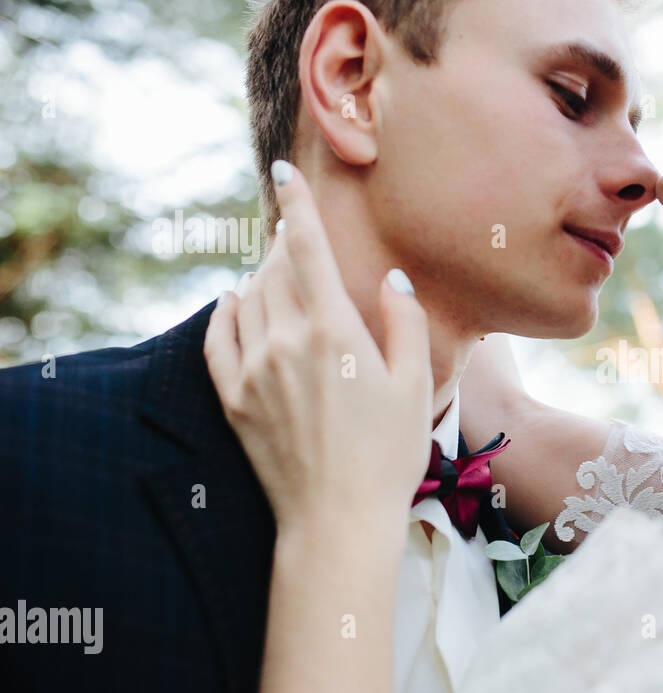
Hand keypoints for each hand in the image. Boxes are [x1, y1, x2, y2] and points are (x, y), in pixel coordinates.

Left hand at [203, 161, 432, 544]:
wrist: (337, 520)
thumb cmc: (388, 455)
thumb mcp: (416, 386)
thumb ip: (404, 324)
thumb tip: (391, 280)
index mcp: (335, 332)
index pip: (308, 249)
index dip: (297, 205)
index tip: (284, 172)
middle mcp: (286, 342)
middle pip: (275, 270)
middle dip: (284, 245)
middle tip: (296, 238)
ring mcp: (254, 371)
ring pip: (248, 299)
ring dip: (261, 276)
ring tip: (277, 272)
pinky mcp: (234, 400)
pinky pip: (217, 339)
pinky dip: (224, 313)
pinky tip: (231, 304)